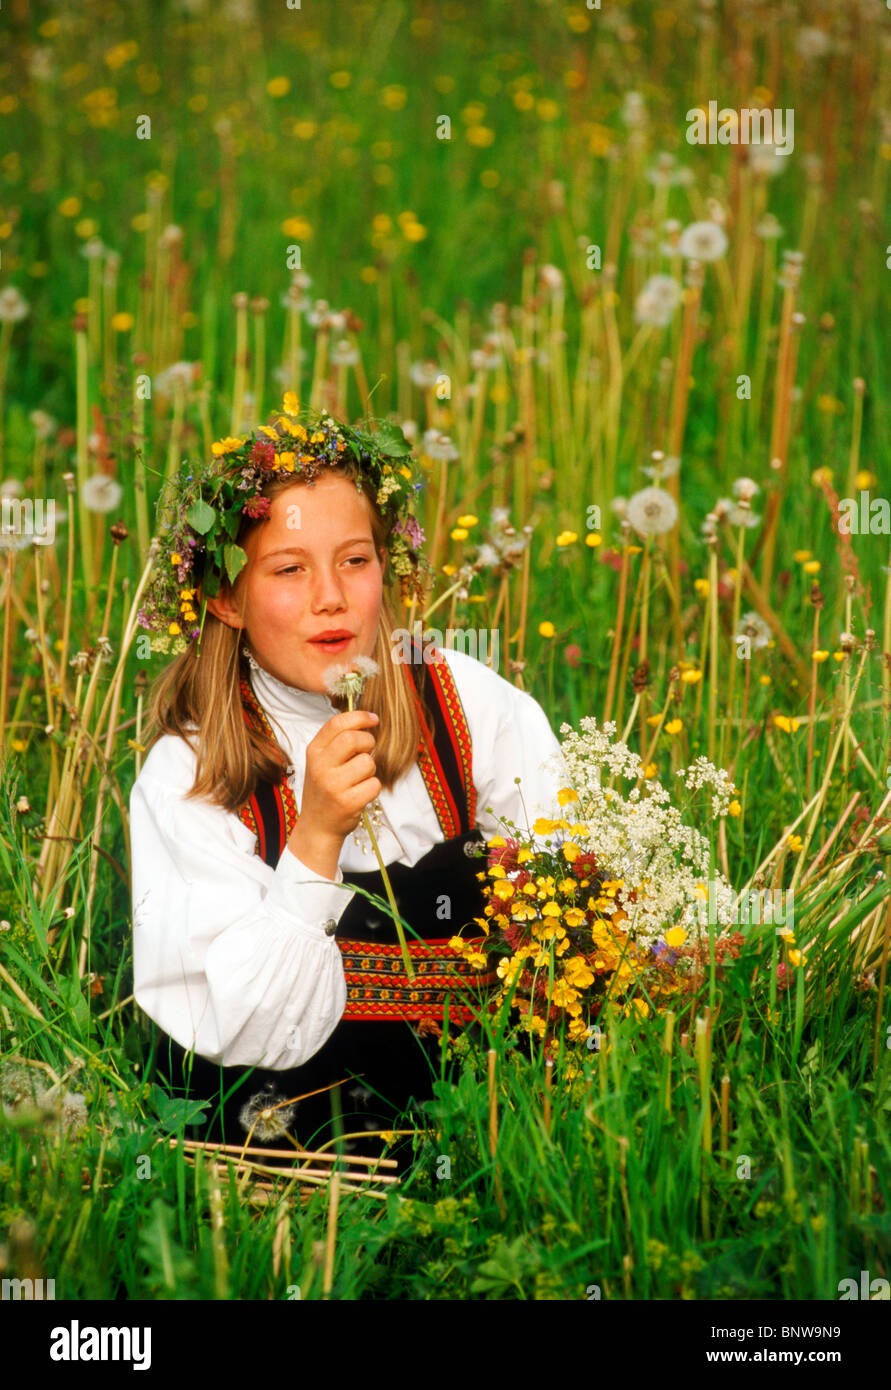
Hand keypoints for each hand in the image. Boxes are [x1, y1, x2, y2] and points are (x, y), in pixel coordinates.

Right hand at [287, 710, 380, 876]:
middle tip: (367, 752)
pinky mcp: (347, 802)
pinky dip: (372, 788)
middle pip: (354, 739)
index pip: (337, 723)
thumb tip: (366, 720)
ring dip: (370, 770)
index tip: (374, 719)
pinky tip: (360, 794)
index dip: (359, 717)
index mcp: (314, 752)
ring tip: (358, 780)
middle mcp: (320, 766)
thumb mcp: (321, 762)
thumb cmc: (325, 790)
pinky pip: (374, 784)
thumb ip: (337, 741)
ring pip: (368, 763)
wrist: (317, 827)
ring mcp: (333, 785)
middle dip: (368, 742)